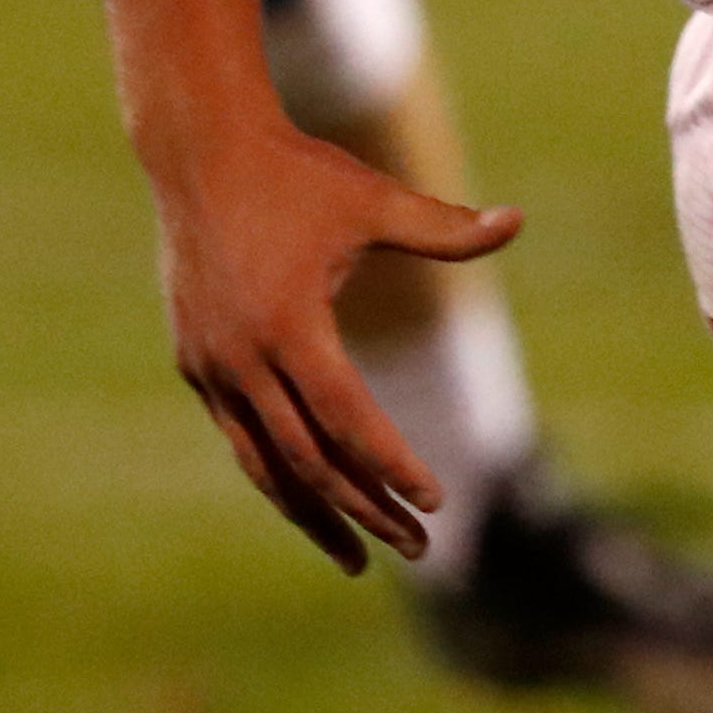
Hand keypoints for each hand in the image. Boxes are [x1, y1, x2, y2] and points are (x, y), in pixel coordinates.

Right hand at [149, 112, 519, 573]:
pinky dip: (276, 473)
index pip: (349, 421)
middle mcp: (245, 358)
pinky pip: (240, 436)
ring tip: (357, 560)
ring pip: (265, 465)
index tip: (435, 502)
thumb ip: (444, 227)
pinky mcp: (194, 363)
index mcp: (291, 325)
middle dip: (365, 511)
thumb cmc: (299, 174)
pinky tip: (309, 496)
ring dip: (313, 515)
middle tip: (416, 549)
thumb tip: (518, 221)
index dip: (393, 466)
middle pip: (310, 461)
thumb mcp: (373, 200)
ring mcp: (211, 366)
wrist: (200, 152)